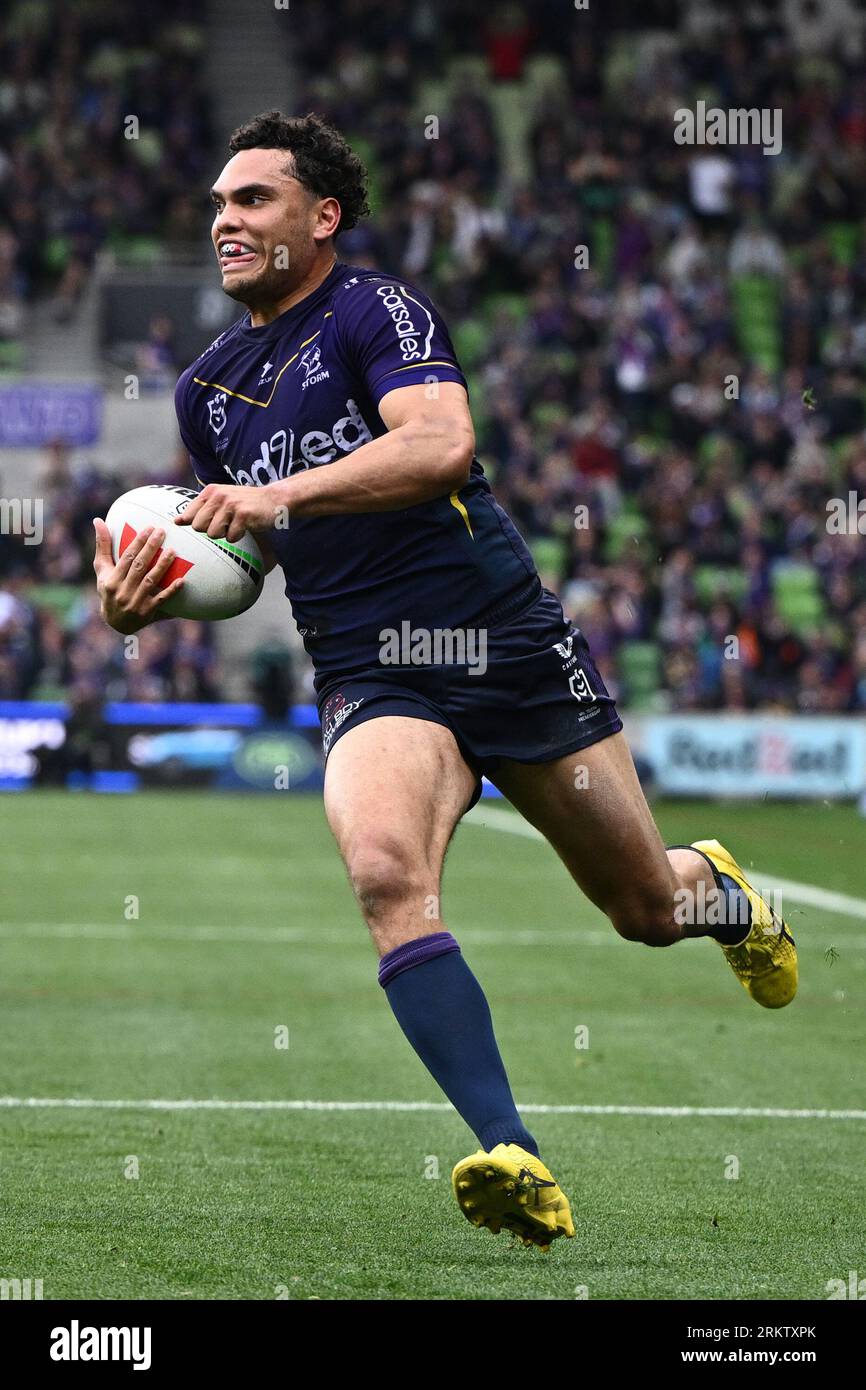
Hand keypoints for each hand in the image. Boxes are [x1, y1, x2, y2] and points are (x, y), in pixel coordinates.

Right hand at [92, 518, 184, 633]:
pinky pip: (161, 600)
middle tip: (163, 532)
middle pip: (139, 566)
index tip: (149, 528)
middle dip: (151, 548)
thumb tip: (98, 520)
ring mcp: (135, 603)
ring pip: (150, 581)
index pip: (126, 557)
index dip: (138, 542)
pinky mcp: (147, 613)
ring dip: (162, 566)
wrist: (114, 622)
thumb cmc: (109, 589)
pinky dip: (171, 591)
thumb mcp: (102, 569)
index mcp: (112, 579)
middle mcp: (122, 591)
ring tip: (173, 551)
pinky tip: (182, 580)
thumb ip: (103, 546)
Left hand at [174, 483, 282, 542]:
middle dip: (210, 530)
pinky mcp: (243, 515)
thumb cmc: (245, 503)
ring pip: (213, 534)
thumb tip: (176, 521)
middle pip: (198, 527)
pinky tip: (245, 527)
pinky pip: (230, 537)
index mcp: (210, 491)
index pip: (189, 515)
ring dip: (224, 534)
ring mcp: (230, 505)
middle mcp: (218, 496)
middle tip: (225, 524)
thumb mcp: (220, 500)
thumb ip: (200, 510)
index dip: (197, 524)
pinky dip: (238, 537)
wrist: (273, 500)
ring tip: (235, 525)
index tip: (210, 523)